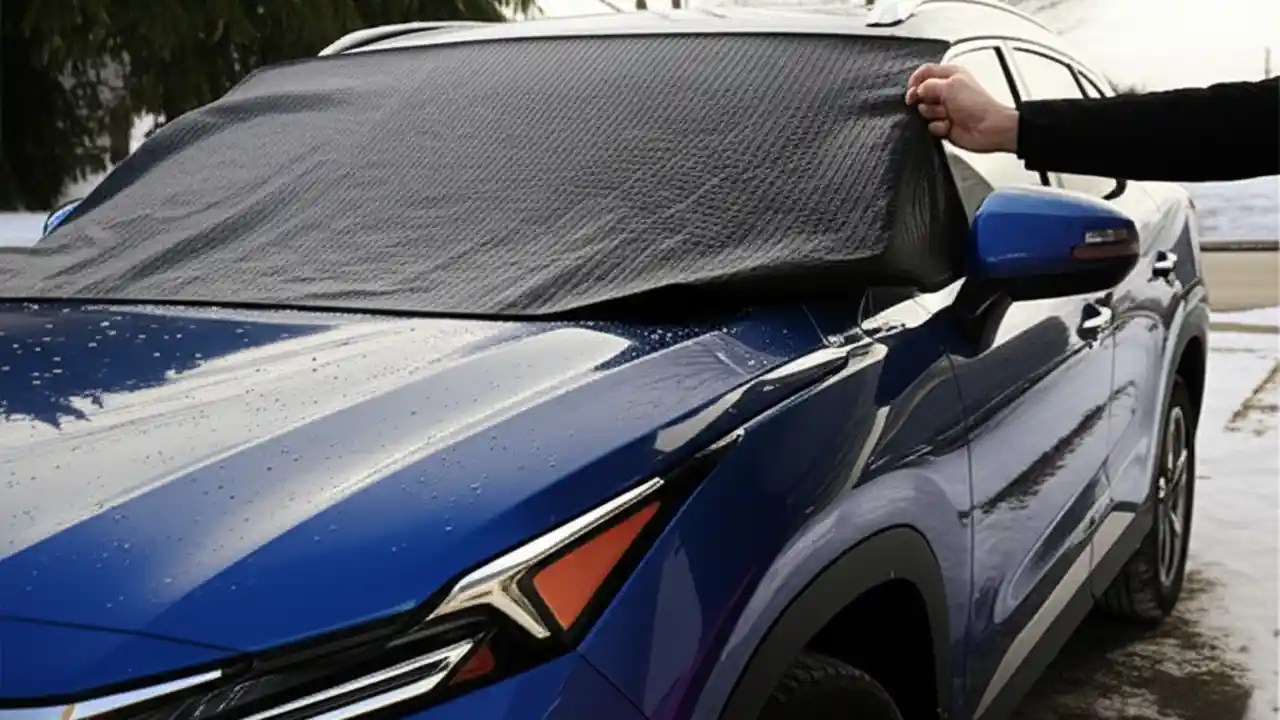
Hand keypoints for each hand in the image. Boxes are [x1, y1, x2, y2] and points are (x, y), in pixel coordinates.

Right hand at [905, 63, 1019, 153]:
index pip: (925, 72)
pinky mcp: (944, 124)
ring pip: (924, 111)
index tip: (912, 89)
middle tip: (932, 102)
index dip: (915, 80)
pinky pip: (930, 125)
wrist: (988, 128)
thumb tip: (916, 91)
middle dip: (924, 100)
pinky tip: (949, 125)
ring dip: (934, 114)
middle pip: (921, 93)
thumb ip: (928, 85)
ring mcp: (945, 108)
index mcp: (950, 75)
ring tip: (947, 115)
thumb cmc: (977, 105)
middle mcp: (947, 91)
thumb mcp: (950, 86)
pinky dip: (938, 127)